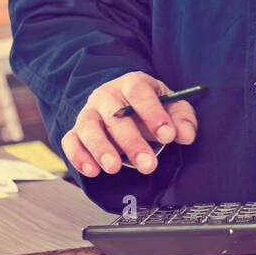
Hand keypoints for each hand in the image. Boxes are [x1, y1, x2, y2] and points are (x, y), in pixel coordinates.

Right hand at [62, 72, 197, 176]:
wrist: (128, 107)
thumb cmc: (152, 108)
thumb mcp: (174, 108)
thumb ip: (183, 120)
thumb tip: (185, 135)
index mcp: (132, 83)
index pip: (139, 92)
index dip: (153, 113)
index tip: (167, 136)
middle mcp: (107, 95)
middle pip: (115, 114)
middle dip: (132, 142)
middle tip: (148, 165)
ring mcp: (89, 112)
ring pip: (88, 127)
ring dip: (100, 148)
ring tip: (114, 168)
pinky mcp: (76, 131)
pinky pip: (70, 142)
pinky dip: (78, 156)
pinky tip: (92, 171)